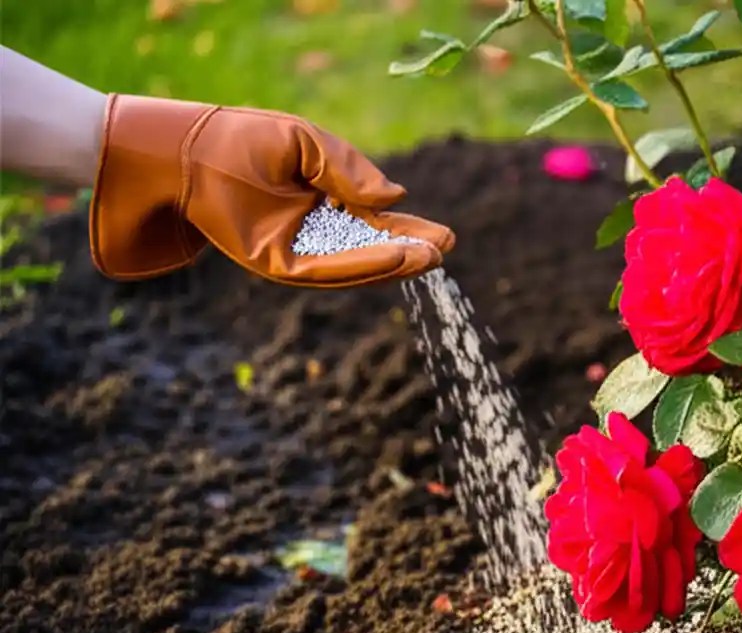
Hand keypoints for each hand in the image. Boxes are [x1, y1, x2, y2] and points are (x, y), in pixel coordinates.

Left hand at [90, 94, 453, 287]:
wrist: (182, 153)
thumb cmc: (239, 139)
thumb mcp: (308, 144)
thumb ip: (351, 171)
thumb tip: (395, 200)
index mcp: (322, 201)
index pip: (374, 220)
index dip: (408, 229)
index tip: (443, 236)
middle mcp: (312, 231)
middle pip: (370, 247)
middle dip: (408, 251)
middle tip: (446, 251)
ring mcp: (296, 251)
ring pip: (355, 265)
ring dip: (394, 264)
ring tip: (430, 258)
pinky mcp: (278, 265)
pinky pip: (329, 271)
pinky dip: (363, 267)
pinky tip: (395, 259)